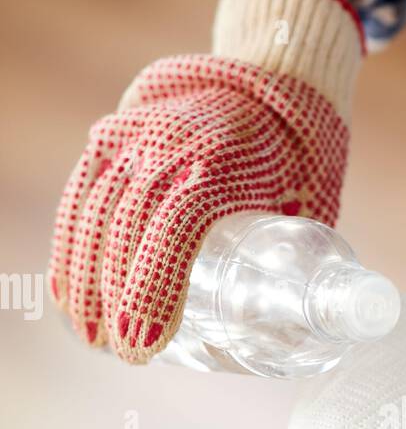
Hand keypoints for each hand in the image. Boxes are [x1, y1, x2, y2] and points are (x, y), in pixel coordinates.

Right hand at [49, 0, 362, 361]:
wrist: (277, 75)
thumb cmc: (305, 157)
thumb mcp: (315, 207)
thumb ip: (299, 266)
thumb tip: (292, 335)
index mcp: (224, 164)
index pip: (175, 232)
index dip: (153, 291)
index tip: (146, 344)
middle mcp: (170, 145)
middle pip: (126, 231)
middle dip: (116, 301)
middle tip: (125, 354)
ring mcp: (137, 136)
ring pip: (96, 215)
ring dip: (87, 280)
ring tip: (92, 334)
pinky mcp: (115, 133)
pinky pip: (83, 194)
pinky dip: (71, 245)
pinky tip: (67, 290)